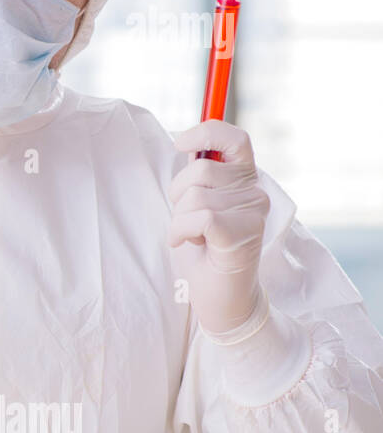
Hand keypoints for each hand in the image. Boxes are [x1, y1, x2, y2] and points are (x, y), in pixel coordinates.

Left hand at [168, 121, 270, 335]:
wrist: (220, 299)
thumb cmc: (205, 252)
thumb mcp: (198, 206)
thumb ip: (199, 178)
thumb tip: (186, 143)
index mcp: (245, 181)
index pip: (235, 139)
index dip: (206, 132)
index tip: (179, 143)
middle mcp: (255, 193)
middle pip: (201, 170)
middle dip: (178, 194)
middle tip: (186, 221)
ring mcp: (252, 214)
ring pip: (196, 195)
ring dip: (179, 218)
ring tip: (192, 236)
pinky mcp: (243, 235)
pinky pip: (199, 217)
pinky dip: (181, 231)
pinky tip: (187, 243)